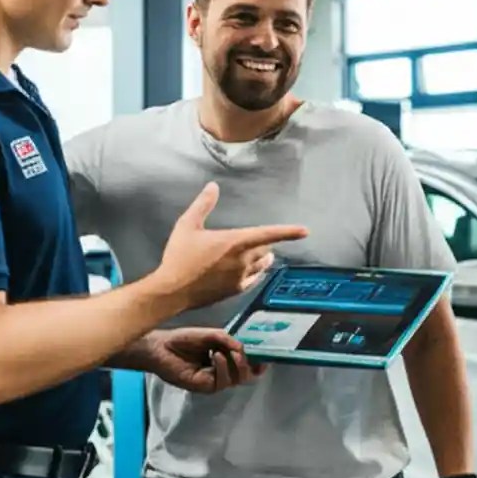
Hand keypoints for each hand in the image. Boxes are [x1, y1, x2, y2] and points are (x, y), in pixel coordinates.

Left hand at [141, 328, 266, 392]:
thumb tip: (244, 349)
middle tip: (245, 353)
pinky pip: (221, 381)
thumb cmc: (183, 339)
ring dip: (237, 365)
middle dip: (249, 364)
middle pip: (245, 375)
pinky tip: (217, 356)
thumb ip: (228, 340)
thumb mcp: (211, 335)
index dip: (257, 363)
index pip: (246, 364)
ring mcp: (213, 380)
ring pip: (236, 380)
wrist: (161, 347)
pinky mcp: (204, 386)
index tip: (265, 357)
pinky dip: (223, 368)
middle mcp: (221, 371)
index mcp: (224, 358)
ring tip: (231, 352)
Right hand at [153, 182, 307, 308]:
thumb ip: (202, 205)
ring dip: (263, 258)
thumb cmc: (179, 256)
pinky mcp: (235, 290)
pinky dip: (256, 273)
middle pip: (264, 249)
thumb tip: (213, 186)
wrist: (172, 291)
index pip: (267, 234)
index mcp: (234, 242)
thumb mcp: (187, 225)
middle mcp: (242, 260)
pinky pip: (253, 280)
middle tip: (260, 238)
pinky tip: (251, 272)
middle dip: (265, 243)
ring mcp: (240, 277)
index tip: (305, 231)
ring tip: (264, 254)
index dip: (288, 232)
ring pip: (262, 265)